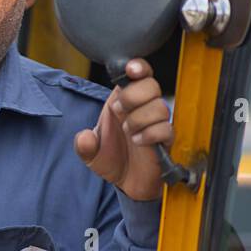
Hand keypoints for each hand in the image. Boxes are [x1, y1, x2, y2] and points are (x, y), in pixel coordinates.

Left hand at [73, 58, 172, 201]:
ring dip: (140, 119)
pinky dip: (150, 134)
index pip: (139, 74)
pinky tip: (138, 142)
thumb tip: (85, 138)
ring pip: (160, 107)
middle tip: (119, 111)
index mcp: (125, 101)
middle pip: (151, 85)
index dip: (138, 67)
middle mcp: (142, 108)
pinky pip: (166, 129)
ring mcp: (155, 123)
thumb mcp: (90, 154)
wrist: (127, 184)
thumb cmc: (113, 160)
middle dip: (133, 96)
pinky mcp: (165, 140)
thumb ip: (84, 145)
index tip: (130, 70)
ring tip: (128, 132)